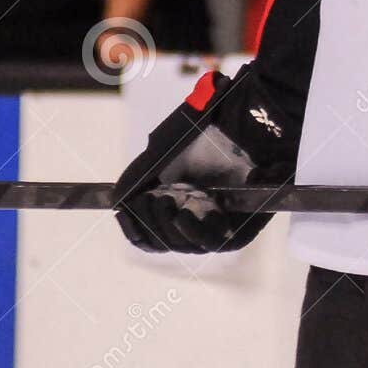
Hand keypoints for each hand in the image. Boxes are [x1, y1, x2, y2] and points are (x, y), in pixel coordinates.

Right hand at [114, 68, 295, 253]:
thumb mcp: (168, 151)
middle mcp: (195, 221)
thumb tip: (117, 197)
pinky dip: (194, 230)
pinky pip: (212, 242)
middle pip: (161, 240)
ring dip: (167, 225)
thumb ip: (142, 172)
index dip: (133, 226)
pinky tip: (184, 213)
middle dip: (148, 222)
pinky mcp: (240, 231)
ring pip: (182, 243)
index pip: (148, 233)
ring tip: (164, 201)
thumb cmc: (210, 133)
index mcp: (176, 205)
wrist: (250, 124)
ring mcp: (217, 228)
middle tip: (148, 199)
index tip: (122, 211)